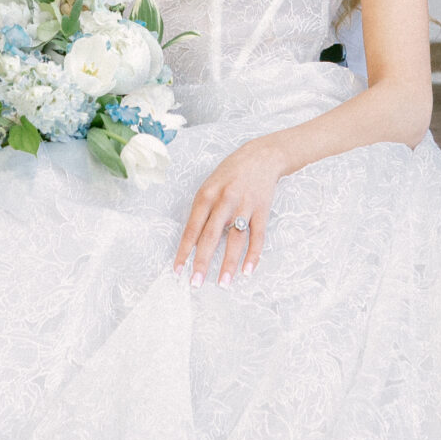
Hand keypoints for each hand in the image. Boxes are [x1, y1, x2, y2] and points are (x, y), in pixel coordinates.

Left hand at [174, 138, 285, 286]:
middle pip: (211, 236)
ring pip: (235, 239)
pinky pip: (258, 236)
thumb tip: (193, 241)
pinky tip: (247, 271)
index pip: (192, 228)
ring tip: (223, 283)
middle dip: (202, 261)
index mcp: (207, 194)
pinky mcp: (262, 209)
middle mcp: (225, 200)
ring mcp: (245, 205)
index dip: (184, 250)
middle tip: (195, 283)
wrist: (262, 156)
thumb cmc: (231, 172)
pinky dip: (253, 255)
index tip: (178, 270)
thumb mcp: (210, 185)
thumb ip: (202, 210)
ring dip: (228, 263)